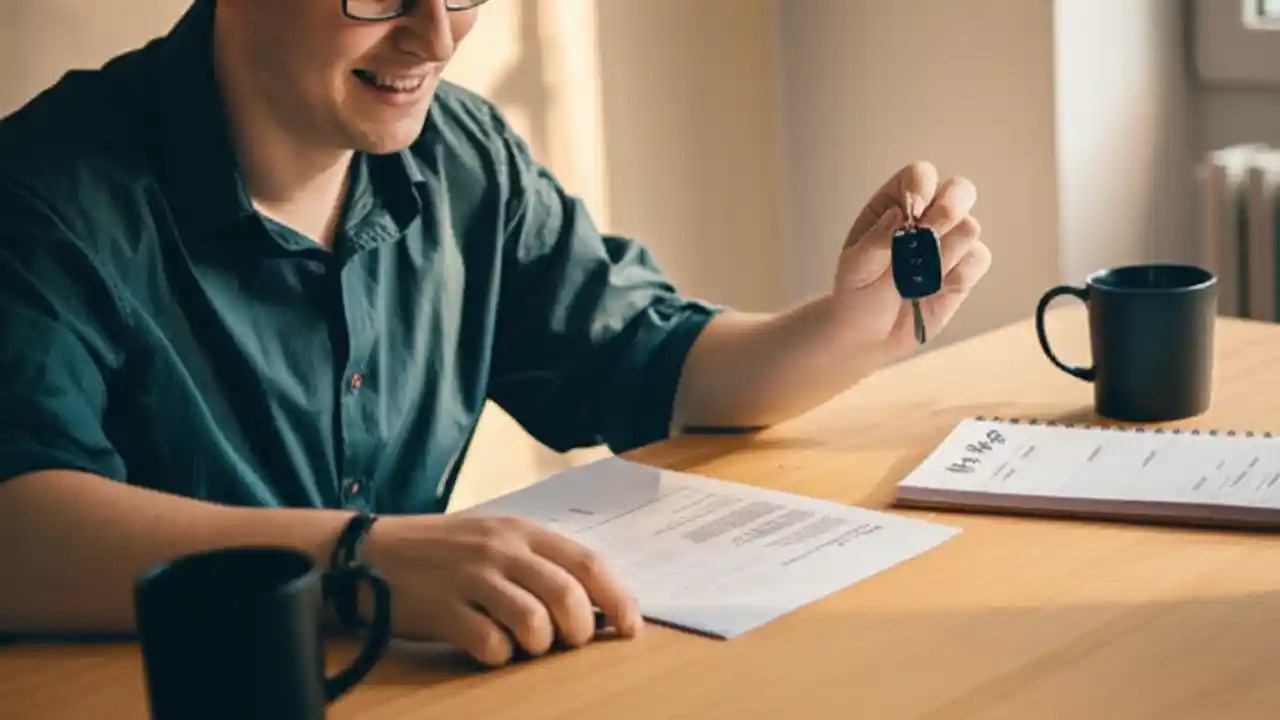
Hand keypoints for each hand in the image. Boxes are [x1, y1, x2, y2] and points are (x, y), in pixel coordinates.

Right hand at [362, 514, 641, 665]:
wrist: (370, 552)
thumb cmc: (443, 552)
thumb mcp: (495, 540)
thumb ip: (541, 563)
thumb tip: (597, 604)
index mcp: (521, 531)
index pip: (587, 562)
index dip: (617, 598)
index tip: (630, 627)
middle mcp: (500, 549)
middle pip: (567, 596)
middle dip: (579, 630)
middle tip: (569, 642)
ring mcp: (470, 577)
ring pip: (534, 623)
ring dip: (539, 645)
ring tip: (522, 643)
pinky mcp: (442, 609)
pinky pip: (490, 644)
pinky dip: (498, 655)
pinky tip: (484, 644)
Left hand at [832, 161, 991, 356]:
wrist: (871, 335)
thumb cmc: (857, 295)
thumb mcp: (855, 268)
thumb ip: (876, 241)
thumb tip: (900, 215)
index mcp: (894, 204)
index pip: (920, 175)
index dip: (921, 188)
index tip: (911, 213)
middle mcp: (927, 215)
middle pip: (960, 189)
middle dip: (948, 210)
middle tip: (928, 237)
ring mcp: (950, 240)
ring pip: (970, 228)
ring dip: (942, 256)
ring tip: (914, 280)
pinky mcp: (967, 267)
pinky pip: (979, 259)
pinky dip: (957, 277)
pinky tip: (933, 291)